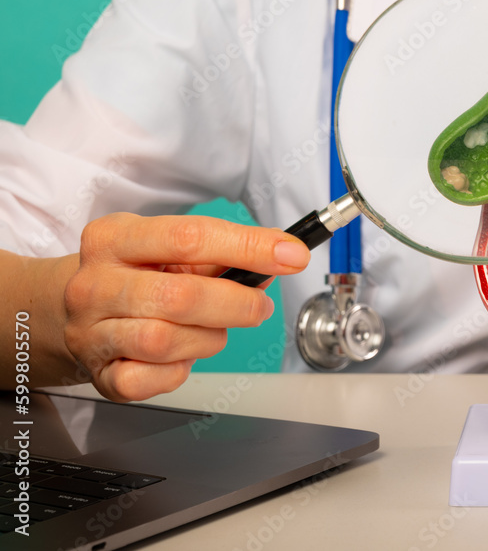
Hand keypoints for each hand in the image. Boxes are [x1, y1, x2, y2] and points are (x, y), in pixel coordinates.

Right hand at [62, 213, 310, 401]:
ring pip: (166, 341)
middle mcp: (95, 284)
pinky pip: (150, 380)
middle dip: (237, 304)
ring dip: (209, 338)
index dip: (249, 247)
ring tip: (213, 329)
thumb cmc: (133, 274)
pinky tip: (181, 356)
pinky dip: (178, 372)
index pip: (191, 236)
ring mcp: (90, 332)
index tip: (290, 255)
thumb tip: (280, 254)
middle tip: (259, 306)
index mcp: (113, 238)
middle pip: (181, 296)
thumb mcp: (166, 247)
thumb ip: (222, 250)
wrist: (68, 309)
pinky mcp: (100, 374)